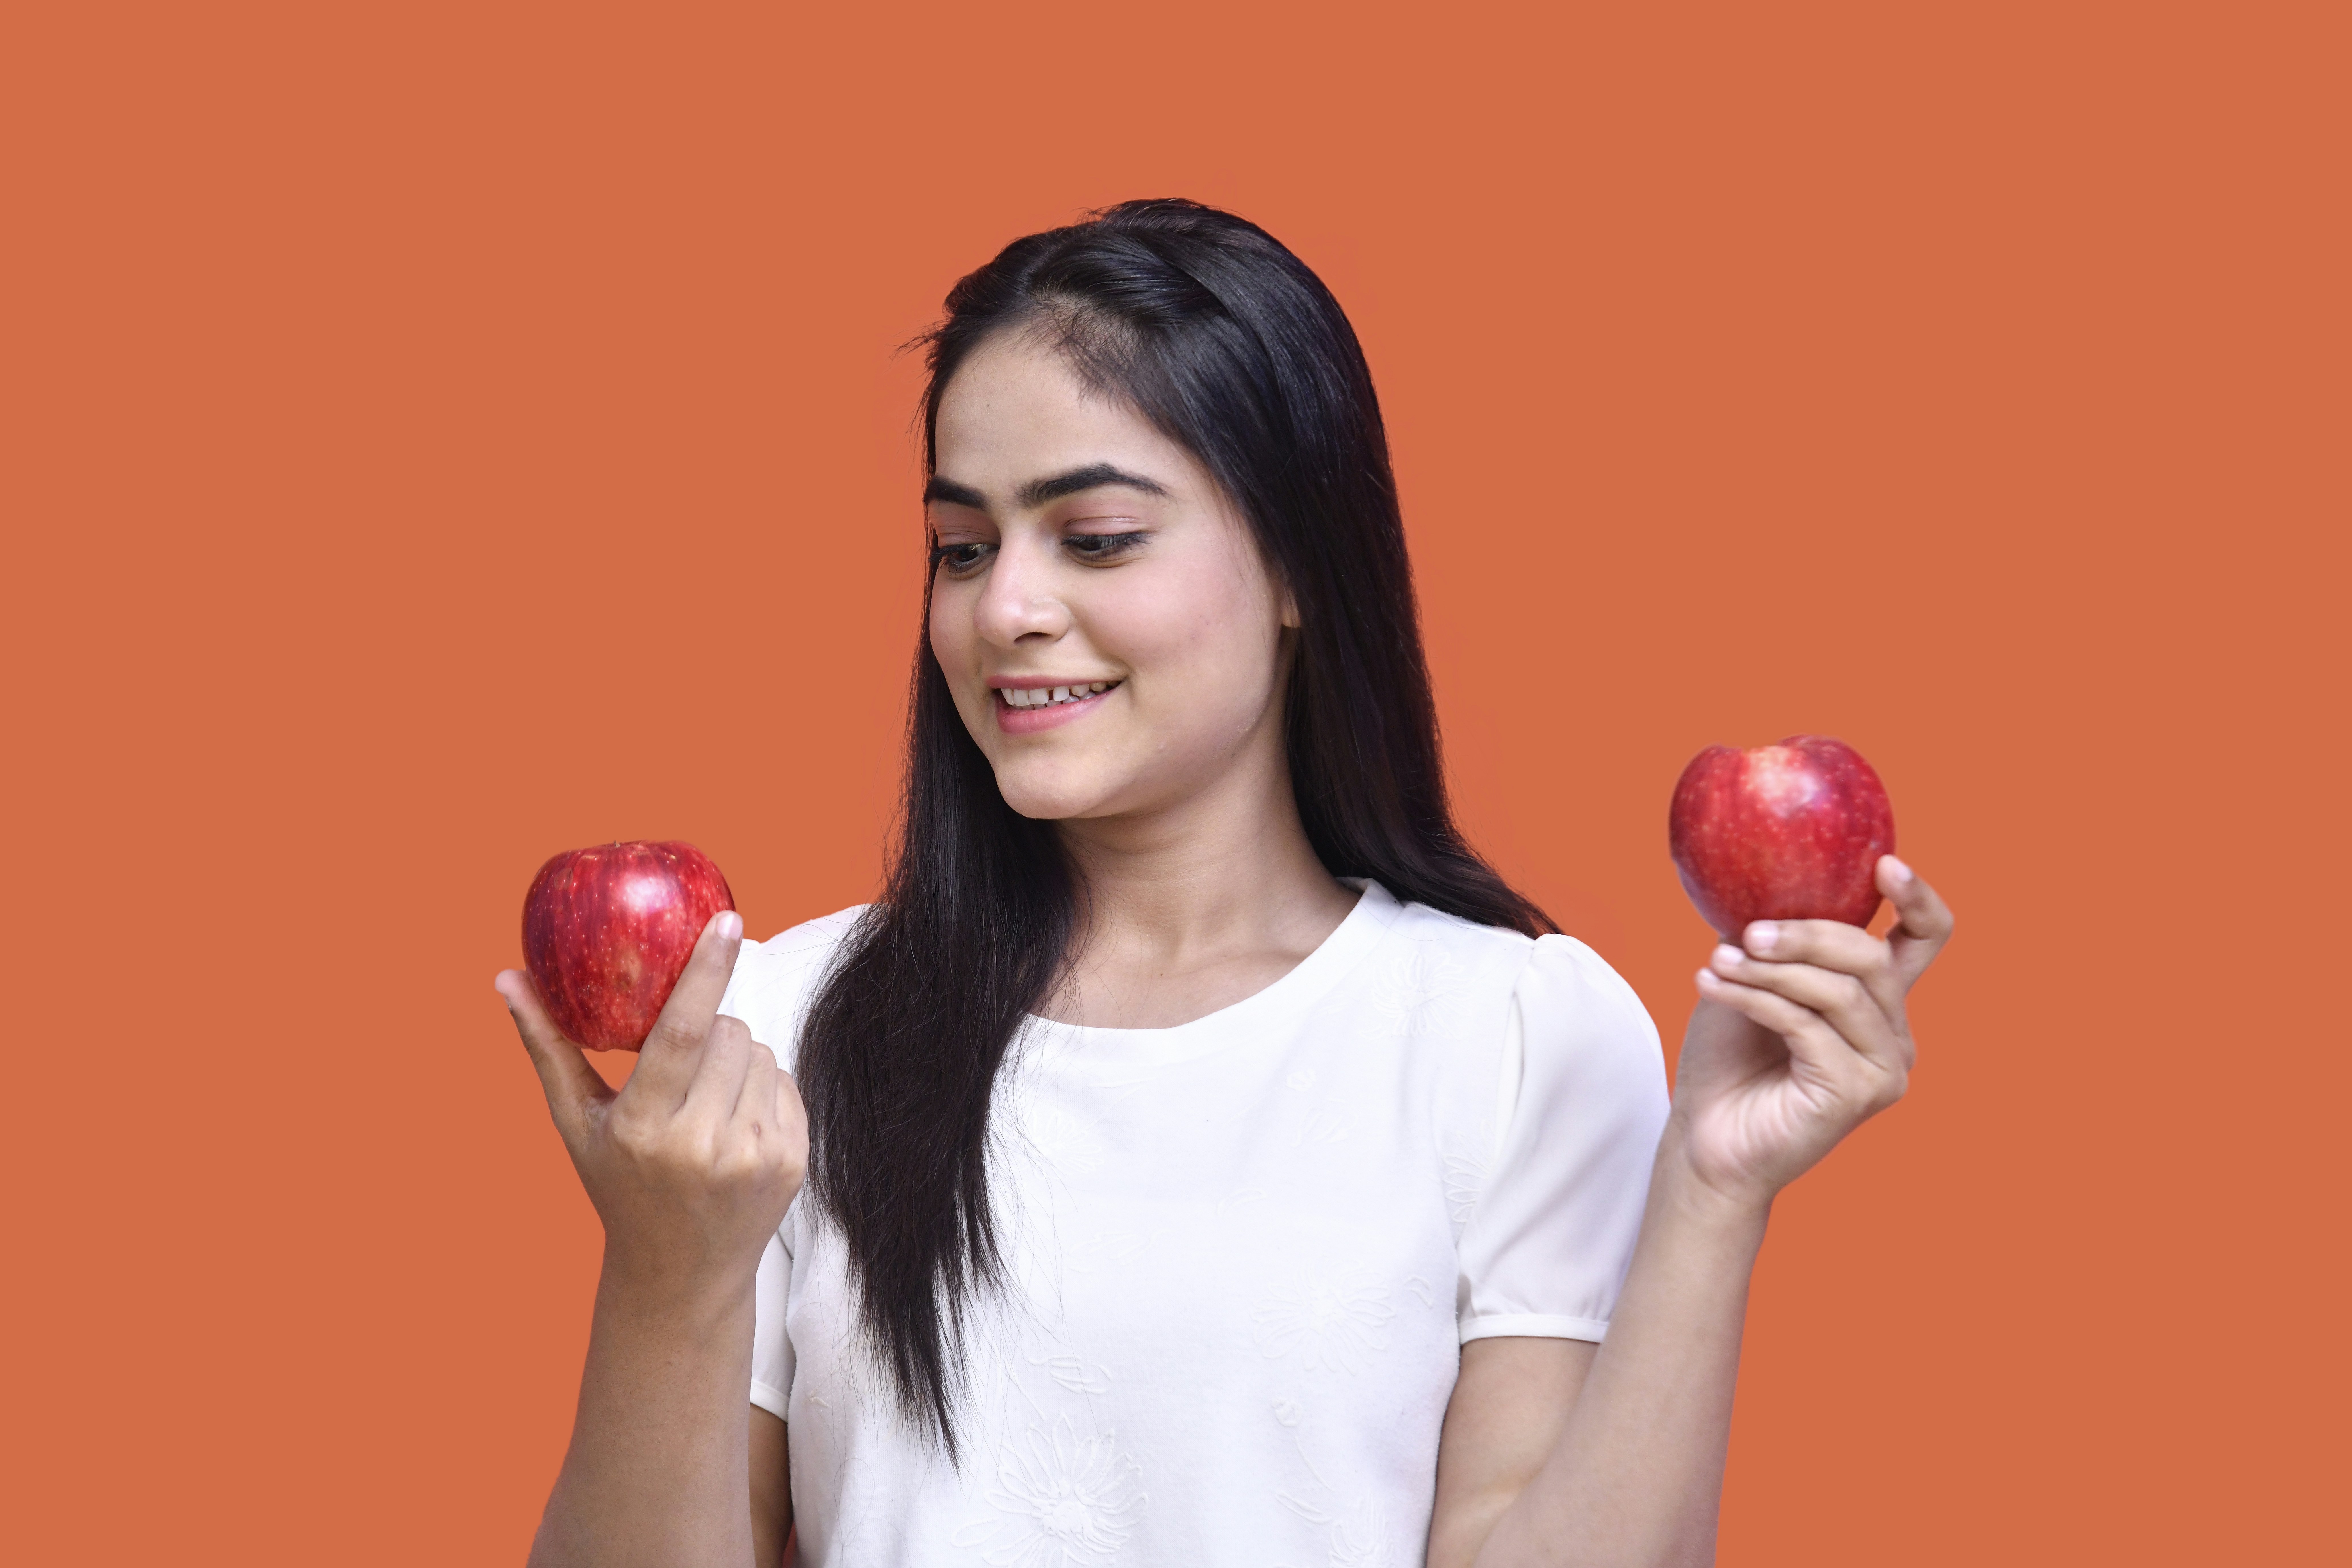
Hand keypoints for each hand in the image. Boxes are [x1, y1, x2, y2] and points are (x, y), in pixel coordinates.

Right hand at [495, 910, 806, 1300]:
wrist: (680, 1275)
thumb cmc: (621, 1186)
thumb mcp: (578, 1123)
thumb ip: (548, 1048)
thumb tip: (507, 976)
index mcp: (643, 1129)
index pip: (685, 1031)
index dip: (707, 971)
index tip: (728, 921)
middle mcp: (700, 1145)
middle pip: (728, 1032)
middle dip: (711, 1030)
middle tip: (685, 1071)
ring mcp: (752, 1156)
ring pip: (760, 1053)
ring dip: (737, 1062)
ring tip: (707, 1105)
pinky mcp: (791, 1163)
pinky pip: (786, 1083)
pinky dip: (762, 1090)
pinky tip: (735, 1126)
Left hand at [1668, 856, 1953, 1206]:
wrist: (1704, 1137)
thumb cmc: (1728, 1060)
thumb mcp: (1754, 979)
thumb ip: (1778, 939)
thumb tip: (1770, 879)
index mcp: (1879, 1002)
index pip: (1923, 940)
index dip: (1915, 899)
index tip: (1885, 863)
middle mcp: (1893, 1035)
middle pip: (1871, 957)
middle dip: (1808, 934)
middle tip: (1749, 932)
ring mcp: (1882, 1069)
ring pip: (1838, 991)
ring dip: (1772, 969)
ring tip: (1717, 962)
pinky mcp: (1855, 1094)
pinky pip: (1807, 1026)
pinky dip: (1757, 999)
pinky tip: (1713, 986)